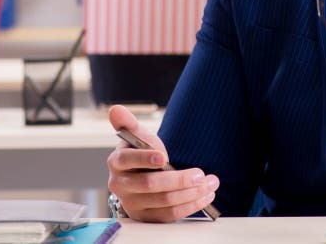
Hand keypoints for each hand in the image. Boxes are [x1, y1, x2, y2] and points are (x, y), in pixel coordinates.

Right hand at [107, 105, 219, 222]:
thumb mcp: (138, 136)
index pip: (127, 160)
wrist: (144, 174)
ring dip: (191, 193)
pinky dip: (190, 206)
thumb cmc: (142, 152)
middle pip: (150, 184)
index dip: (145, 159)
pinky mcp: (146, 217)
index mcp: (116, 162)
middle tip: (201, 173)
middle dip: (179, 179)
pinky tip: (205, 195)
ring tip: (210, 182)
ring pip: (164, 201)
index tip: (164, 157)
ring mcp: (132, 203)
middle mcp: (120, 185)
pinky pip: (170, 215)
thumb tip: (115, 109)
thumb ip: (129, 123)